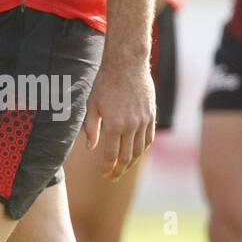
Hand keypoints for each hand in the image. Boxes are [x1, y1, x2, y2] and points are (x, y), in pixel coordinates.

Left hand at [82, 46, 155, 179]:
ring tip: (123, 168)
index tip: (104, 173)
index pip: (111, 155)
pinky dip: (142, 150)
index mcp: (114, 124)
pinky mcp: (151, 116)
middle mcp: (131, 126)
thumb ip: (91, 128)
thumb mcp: (92, 104)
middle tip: (112, 176)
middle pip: (127, 157)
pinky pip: (149, 139)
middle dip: (119, 170)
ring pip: (140, 150)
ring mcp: (144, 122)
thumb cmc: (105, 83)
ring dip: (132, 163)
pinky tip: (136, 154)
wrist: (127, 65)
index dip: (107, 167)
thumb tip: (90, 148)